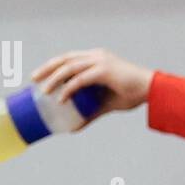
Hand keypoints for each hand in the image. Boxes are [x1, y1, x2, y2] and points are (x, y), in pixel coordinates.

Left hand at [30, 48, 153, 126]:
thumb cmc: (132, 93)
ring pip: (70, 66)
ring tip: (43, 91)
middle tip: (33, 80)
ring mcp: (101, 61)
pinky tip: (61, 99)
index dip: (52, 65)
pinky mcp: (105, 70)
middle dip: (47, 68)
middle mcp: (97, 56)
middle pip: (65, 58)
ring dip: (54, 78)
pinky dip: (69, 89)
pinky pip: (81, 79)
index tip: (38, 77)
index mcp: (98, 58)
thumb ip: (90, 113)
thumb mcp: (105, 103)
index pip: (69, 58)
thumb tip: (73, 128)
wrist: (151, 89)